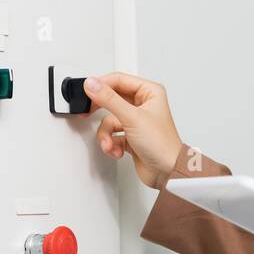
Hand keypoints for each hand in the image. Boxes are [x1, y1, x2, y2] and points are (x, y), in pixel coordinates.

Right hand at [80, 73, 184, 189]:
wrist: (167, 173)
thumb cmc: (162, 144)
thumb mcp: (132, 117)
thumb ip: (109, 99)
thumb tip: (92, 84)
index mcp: (149, 92)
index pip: (119, 80)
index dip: (101, 85)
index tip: (86, 92)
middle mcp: (143, 104)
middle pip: (112, 99)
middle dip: (100, 110)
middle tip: (87, 112)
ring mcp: (136, 120)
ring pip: (109, 120)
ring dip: (107, 134)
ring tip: (110, 144)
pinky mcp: (131, 136)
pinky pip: (112, 134)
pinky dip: (111, 143)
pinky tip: (117, 150)